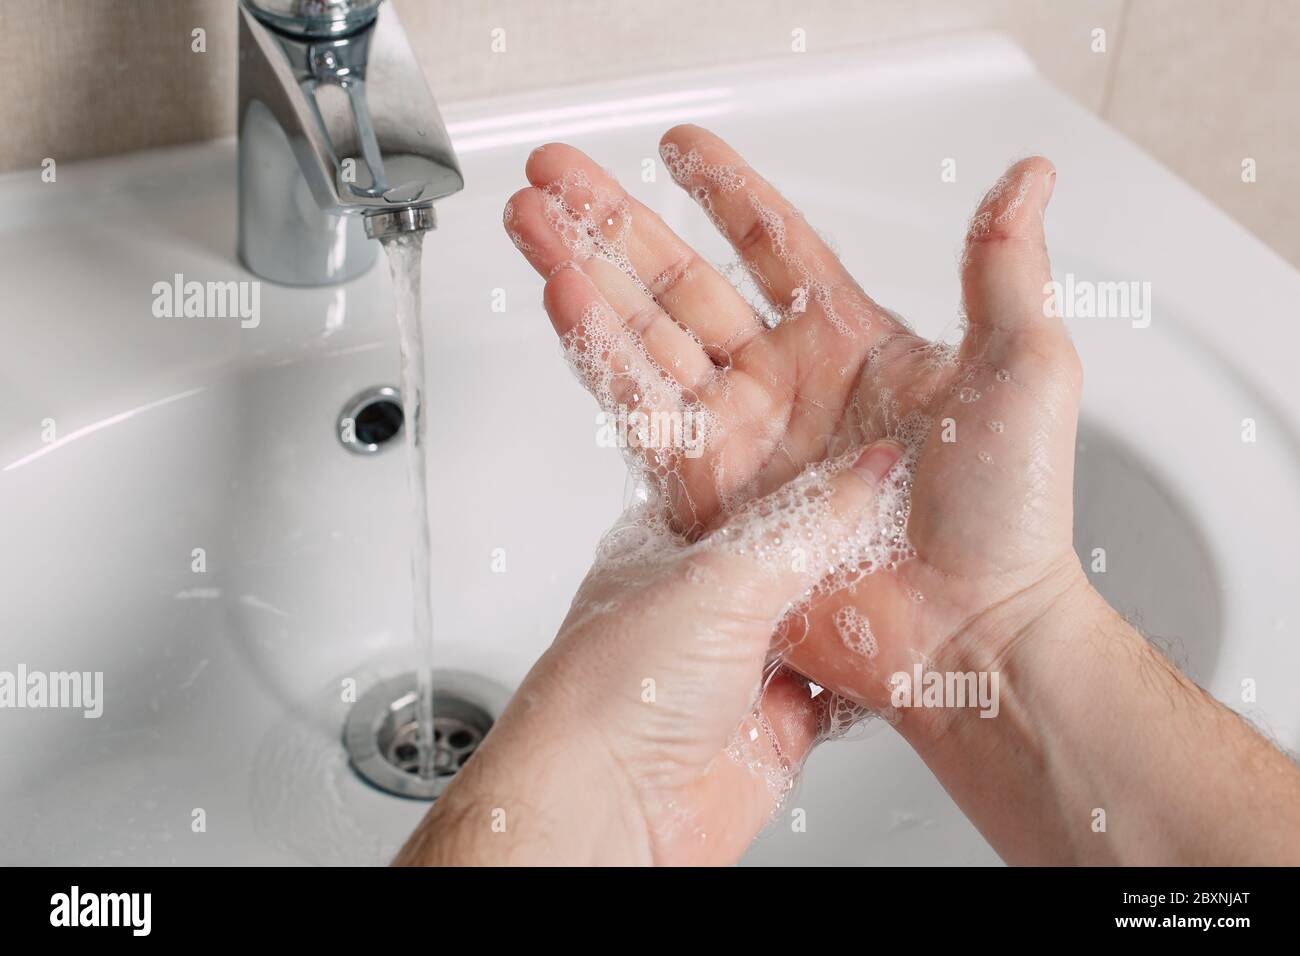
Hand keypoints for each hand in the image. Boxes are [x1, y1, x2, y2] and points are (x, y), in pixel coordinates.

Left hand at [396, 439, 905, 864]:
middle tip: (906, 507)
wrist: (608, 812)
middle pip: (792, 562)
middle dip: (846, 543)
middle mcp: (702, 608)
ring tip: (923, 572)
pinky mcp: (773, 730)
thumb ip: (806, 524)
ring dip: (865, 613)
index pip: (749, 493)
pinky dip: (871, 681)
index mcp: (669, 548)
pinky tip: (903, 656)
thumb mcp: (722, 577)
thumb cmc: (613, 693)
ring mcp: (737, 671)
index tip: (867, 448)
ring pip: (821, 630)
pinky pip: (838, 696)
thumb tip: (867, 469)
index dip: (805, 469)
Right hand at [503, 126, 1082, 716]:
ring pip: (643, 335)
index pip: (772, 245)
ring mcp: (740, 439)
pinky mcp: (707, 496)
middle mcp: (783, 386)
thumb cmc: (1011, 515)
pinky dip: (598, 352)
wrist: (972, 630)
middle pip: (681, 281)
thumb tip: (1026, 180)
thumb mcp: (1024, 369)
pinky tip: (565, 296)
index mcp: (851, 342)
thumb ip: (1004, 269)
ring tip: (533, 219)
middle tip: (560, 173)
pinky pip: (638, 410)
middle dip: (615, 222)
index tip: (679, 149)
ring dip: (585, 272)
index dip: (724, 193)